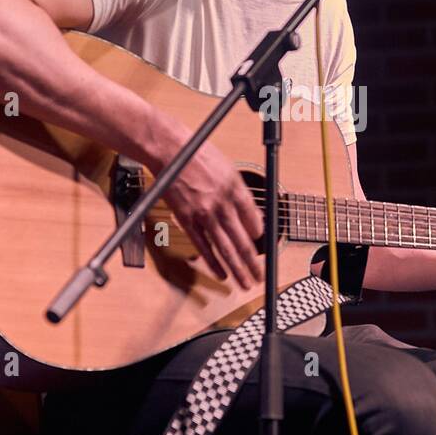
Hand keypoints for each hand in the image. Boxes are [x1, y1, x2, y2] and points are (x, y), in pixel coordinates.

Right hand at [155, 140, 264, 288]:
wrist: (170, 151)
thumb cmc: (199, 156)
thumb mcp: (230, 170)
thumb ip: (241, 194)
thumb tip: (252, 215)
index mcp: (236, 189)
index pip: (255, 221)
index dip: (261, 238)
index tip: (264, 247)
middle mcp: (222, 203)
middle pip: (243, 240)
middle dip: (253, 263)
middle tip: (260, 276)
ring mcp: (204, 214)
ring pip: (225, 248)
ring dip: (237, 269)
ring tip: (245, 283)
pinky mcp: (187, 219)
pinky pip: (203, 246)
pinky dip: (213, 263)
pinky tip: (222, 273)